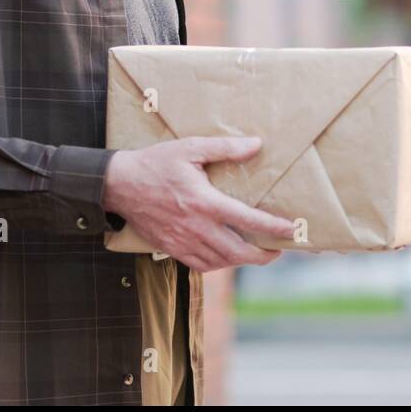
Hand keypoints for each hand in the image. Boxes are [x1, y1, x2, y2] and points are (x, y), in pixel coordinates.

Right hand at [101, 135, 295, 272]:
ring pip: (220, 262)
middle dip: (262, 255)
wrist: (119, 184)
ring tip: (256, 252)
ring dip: (241, 260)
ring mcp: (182, 242)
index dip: (272, 227)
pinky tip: (227, 256)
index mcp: (203, 202)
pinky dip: (219, 264)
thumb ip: (225, 148)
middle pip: (237, 251)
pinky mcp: (171, 249)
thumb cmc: (156, 163)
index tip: (291, 230)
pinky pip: (200, 266)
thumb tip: (256, 145)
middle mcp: (195, 227)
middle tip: (278, 249)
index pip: (246, 219)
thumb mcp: (191, 148)